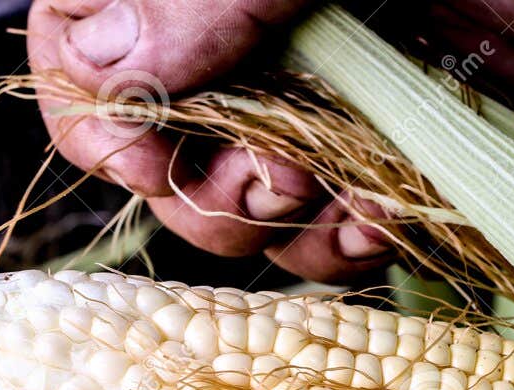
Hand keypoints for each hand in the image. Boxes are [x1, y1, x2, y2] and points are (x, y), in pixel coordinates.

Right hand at [26, 0, 513, 279]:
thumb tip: (110, 69)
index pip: (87, 52)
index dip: (98, 118)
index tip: (144, 154)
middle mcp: (258, 25)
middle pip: (167, 153)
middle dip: (203, 189)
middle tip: (272, 173)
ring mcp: (341, 79)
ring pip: (258, 204)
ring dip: (279, 228)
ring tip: (324, 194)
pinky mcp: (425, 128)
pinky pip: (359, 221)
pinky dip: (357, 241)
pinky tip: (376, 219)